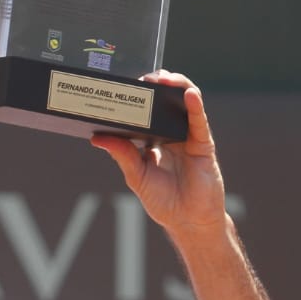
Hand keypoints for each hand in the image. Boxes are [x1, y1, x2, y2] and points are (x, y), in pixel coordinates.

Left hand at [90, 71, 226, 237]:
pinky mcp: (203, 144)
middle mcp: (172, 134)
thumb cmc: (164, 201)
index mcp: (154, 140)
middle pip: (166, 102)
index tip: (126, 85)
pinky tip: (189, 94)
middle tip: (143, 78)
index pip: (145, 112)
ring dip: (176, 87)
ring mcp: (189, 137)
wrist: (188, 221)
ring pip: (184, 104)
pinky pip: (199, 120)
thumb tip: (97, 138)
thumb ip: (122, 155)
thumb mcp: (137, 176)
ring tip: (164, 78)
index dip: (138, 97)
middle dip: (156, 86)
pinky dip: (195, 105)